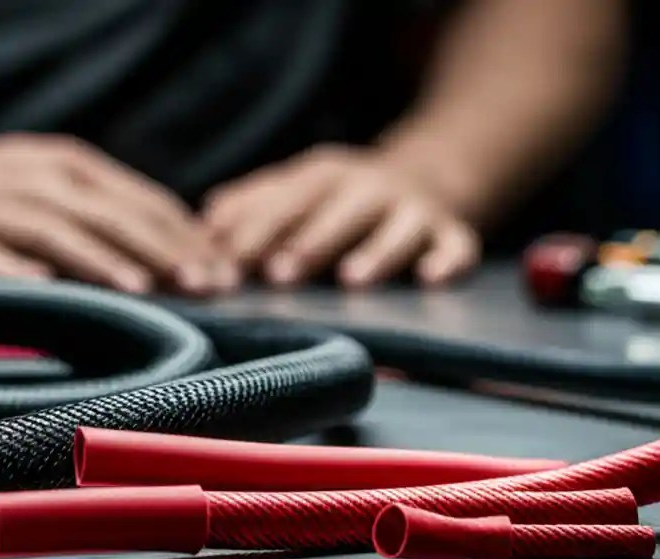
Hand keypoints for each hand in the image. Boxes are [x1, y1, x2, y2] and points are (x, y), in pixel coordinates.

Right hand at [0, 134, 218, 293]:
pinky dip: (17, 275)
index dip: (186, 235)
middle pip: (108, 214)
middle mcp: (30, 182)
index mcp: (62, 165)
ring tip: (144, 290)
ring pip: (55, 234)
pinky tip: (48, 294)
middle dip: (162, 251)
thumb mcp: (42, 184)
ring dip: (101, 262)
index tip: (228, 269)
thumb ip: (102, 212)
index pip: (139, 199)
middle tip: (208, 284)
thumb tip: (178, 255)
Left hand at [204, 145, 480, 288]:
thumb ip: (251, 206)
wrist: (425, 179)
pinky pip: (456, 246)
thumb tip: (203, 225)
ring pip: (398, 227)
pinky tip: (430, 280)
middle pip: (340, 210)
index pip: (288, 200)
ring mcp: (415, 209)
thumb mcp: (296, 191)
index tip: (229, 262)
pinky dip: (447, 260)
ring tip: (350, 281)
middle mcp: (372, 186)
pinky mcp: (453, 232)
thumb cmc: (337, 199)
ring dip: (376, 252)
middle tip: (279, 274)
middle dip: (310, 240)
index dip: (258, 230)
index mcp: (325, 175)